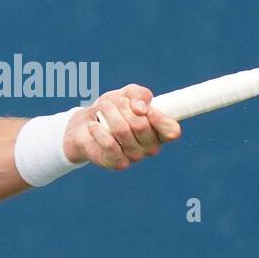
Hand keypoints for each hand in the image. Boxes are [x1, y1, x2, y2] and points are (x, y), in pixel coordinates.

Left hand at [63, 83, 181, 169]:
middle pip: (141, 125)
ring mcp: (135, 156)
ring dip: (109, 113)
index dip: (159, 118)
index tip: (144, 108)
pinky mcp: (118, 163)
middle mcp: (151, 147)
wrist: (87, 124)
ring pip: (123, 131)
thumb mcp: (128, 94)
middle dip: (124, 107)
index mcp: (160, 131)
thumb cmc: (113, 108)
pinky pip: (110, 145)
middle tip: (116, 103)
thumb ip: (140, 95)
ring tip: (103, 108)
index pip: (172, 131)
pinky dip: (99, 131)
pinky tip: (93, 125)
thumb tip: (141, 108)